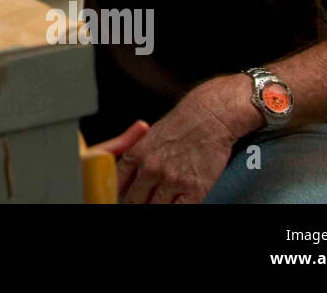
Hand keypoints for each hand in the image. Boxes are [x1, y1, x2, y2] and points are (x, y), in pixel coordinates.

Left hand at [115, 79, 253, 203]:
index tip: (125, 196)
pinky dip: (177, 208)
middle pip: (134, 201)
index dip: (120, 194)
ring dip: (158, 206)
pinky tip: (178, 202)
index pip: (117, 184)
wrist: (208, 117)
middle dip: (138, 202)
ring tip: (162, 200)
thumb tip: (124, 178)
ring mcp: (173, 180)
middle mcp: (151, 169)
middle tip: (144, 200)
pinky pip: (180, 210)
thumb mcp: (147, 136)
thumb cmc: (180, 125)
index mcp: (136, 154)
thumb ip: (135, 157)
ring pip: (156, 208)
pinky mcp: (195, 189)